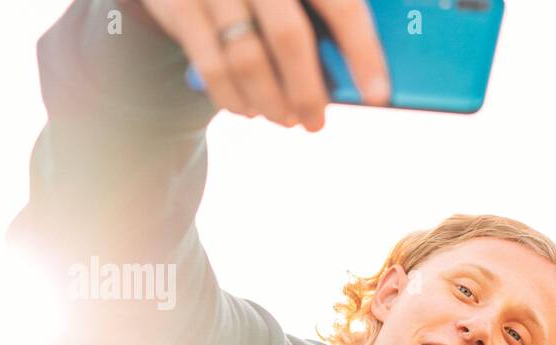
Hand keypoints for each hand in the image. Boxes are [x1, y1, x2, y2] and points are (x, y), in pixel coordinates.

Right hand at [137, 0, 389, 129]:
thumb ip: (324, 16)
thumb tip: (356, 77)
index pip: (342, 7)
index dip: (363, 53)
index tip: (379, 97)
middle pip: (289, 38)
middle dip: (308, 91)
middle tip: (316, 123)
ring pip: (247, 59)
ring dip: (271, 102)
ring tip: (286, 119)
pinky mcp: (177, 5)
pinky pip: (210, 66)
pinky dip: (233, 98)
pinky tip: (249, 109)